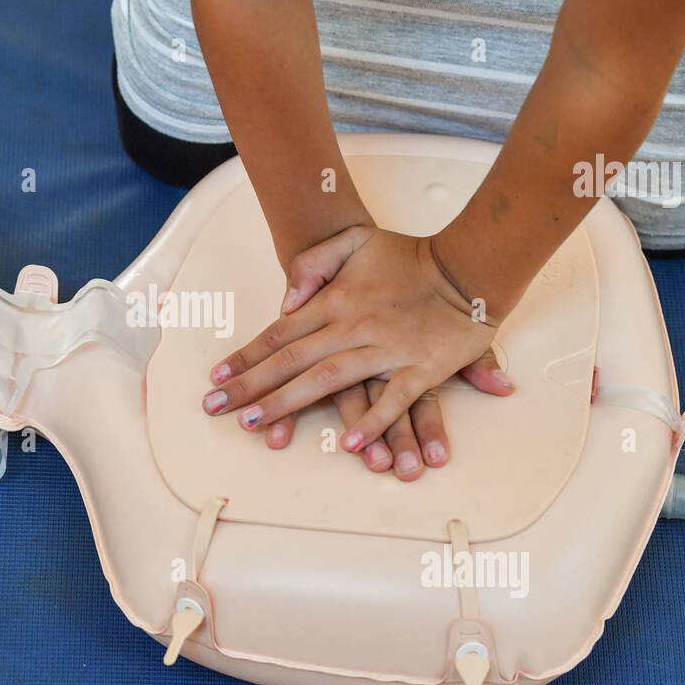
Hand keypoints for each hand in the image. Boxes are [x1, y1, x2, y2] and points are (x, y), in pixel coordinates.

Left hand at [201, 225, 514, 477]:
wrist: (468, 264)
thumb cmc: (408, 255)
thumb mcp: (355, 241)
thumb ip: (315, 263)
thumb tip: (288, 301)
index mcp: (336, 301)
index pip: (280, 334)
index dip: (246, 357)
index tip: (217, 380)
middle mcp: (354, 326)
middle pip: (292, 362)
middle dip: (251, 388)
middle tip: (216, 410)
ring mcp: (388, 349)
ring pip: (330, 382)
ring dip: (290, 405)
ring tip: (256, 426)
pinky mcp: (422, 368)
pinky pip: (394, 398)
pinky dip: (373, 420)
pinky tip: (348, 443)